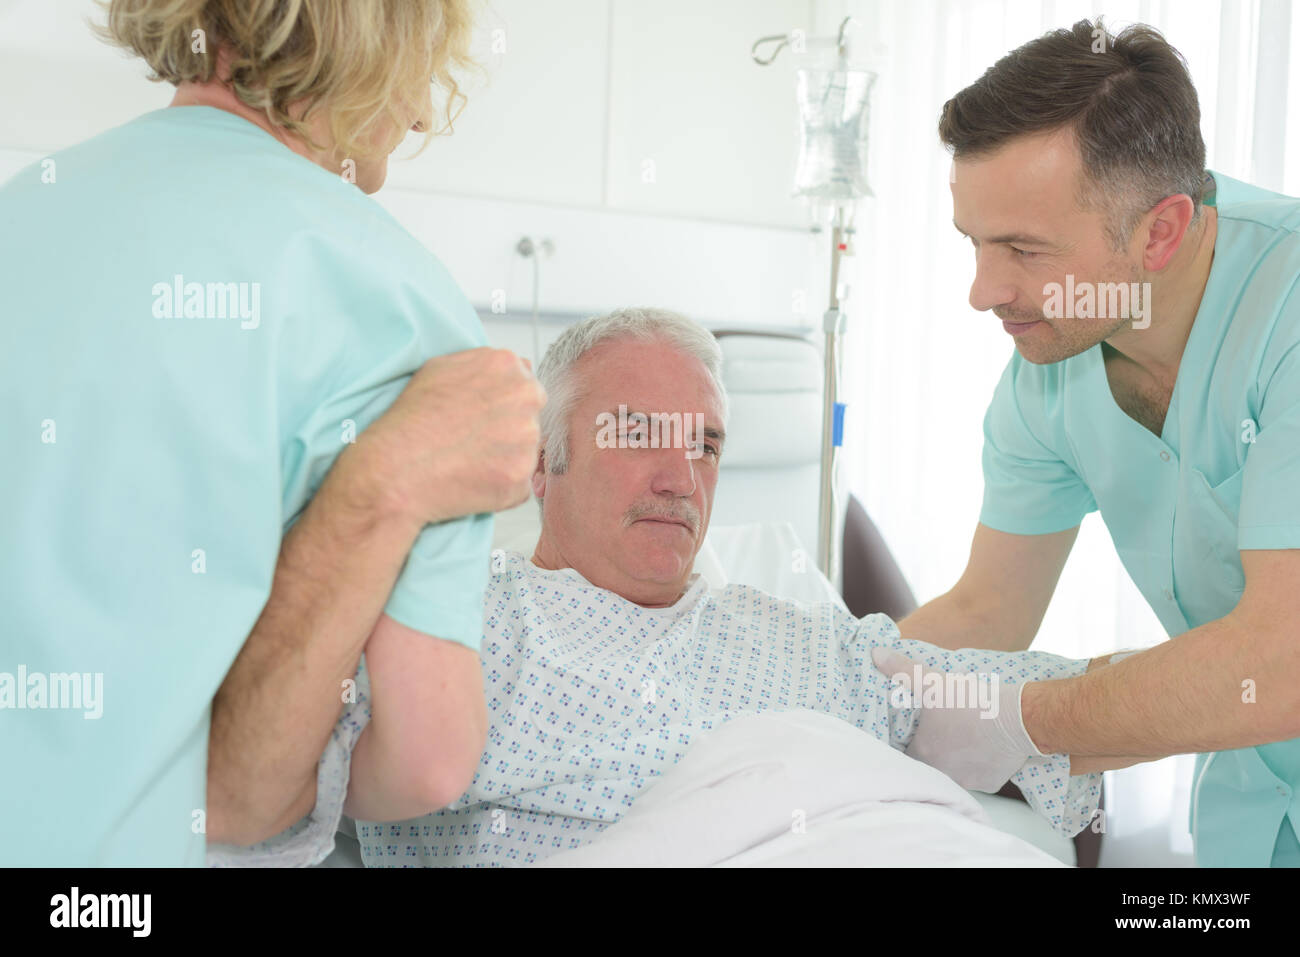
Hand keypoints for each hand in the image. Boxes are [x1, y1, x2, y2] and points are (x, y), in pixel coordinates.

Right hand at [347, 347, 545, 525]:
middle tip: (474, 442)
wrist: (395, 468)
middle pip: (532, 417)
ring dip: (506, 458)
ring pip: (527, 450)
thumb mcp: (441, 368)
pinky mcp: (521, 477)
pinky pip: (520, 483)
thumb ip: (487, 363)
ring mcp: (526, 439)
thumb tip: (521, 366)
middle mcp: (525, 398)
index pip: (526, 386)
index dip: (503, 406)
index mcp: (508, 366)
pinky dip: (501, 486)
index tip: (482, 420)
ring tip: (468, 460)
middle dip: (509, 430)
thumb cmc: (412, 417)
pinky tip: (472, 479)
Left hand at [870, 647, 1042, 791]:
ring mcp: (967, 781)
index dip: (905, 740)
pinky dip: (978, 766)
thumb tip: (875, 654)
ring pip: (953, 772)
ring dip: (953, 759)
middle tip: (940, 731)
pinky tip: (981, 749)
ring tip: (961, 738)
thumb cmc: (971, 701)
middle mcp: (942, 773)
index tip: (913, 729)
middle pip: (928, 764)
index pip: (903, 752)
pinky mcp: (990, 784)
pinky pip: (978, 777)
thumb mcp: (932, 680)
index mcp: (923, 752)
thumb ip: (901, 668)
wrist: (1018, 718)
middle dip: (930, 750)